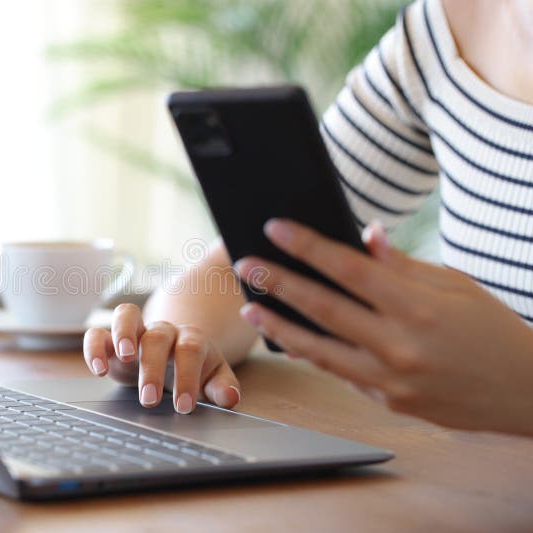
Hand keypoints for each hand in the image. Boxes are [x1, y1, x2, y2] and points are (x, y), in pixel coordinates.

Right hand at [83, 303, 240, 412]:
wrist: (173, 357)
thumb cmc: (194, 369)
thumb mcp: (212, 379)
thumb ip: (222, 387)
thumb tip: (229, 397)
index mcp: (191, 339)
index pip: (191, 350)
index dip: (188, 376)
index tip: (184, 407)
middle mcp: (163, 330)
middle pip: (157, 337)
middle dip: (153, 368)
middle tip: (150, 399)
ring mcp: (136, 331)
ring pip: (126, 315)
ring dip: (123, 334)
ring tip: (123, 358)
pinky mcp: (112, 340)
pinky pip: (98, 333)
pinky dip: (94, 348)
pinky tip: (98, 370)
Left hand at [235, 219, 532, 435]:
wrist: (525, 392)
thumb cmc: (492, 330)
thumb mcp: (456, 287)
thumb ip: (402, 266)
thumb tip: (363, 236)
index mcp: (419, 308)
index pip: (350, 269)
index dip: (308, 247)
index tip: (275, 228)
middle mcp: (400, 345)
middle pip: (324, 308)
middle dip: (278, 283)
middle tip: (246, 266)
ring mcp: (391, 380)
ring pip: (320, 350)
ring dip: (280, 327)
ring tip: (250, 307)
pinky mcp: (388, 401)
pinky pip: (340, 373)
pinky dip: (312, 353)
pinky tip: (289, 337)